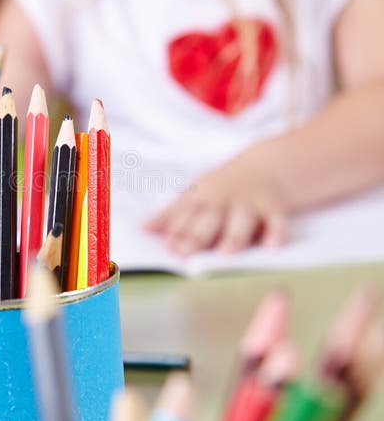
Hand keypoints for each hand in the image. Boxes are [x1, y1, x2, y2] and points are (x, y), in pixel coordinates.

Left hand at [145, 164, 287, 255]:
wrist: (268, 166)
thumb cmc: (223, 189)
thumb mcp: (196, 195)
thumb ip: (171, 215)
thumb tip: (143, 230)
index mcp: (202, 198)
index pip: (186, 215)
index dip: (176, 231)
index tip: (167, 248)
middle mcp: (224, 201)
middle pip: (209, 219)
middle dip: (197, 235)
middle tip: (186, 253)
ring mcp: (250, 204)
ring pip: (242, 221)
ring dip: (233, 236)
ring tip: (226, 254)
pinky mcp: (275, 208)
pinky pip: (277, 222)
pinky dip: (277, 233)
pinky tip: (272, 248)